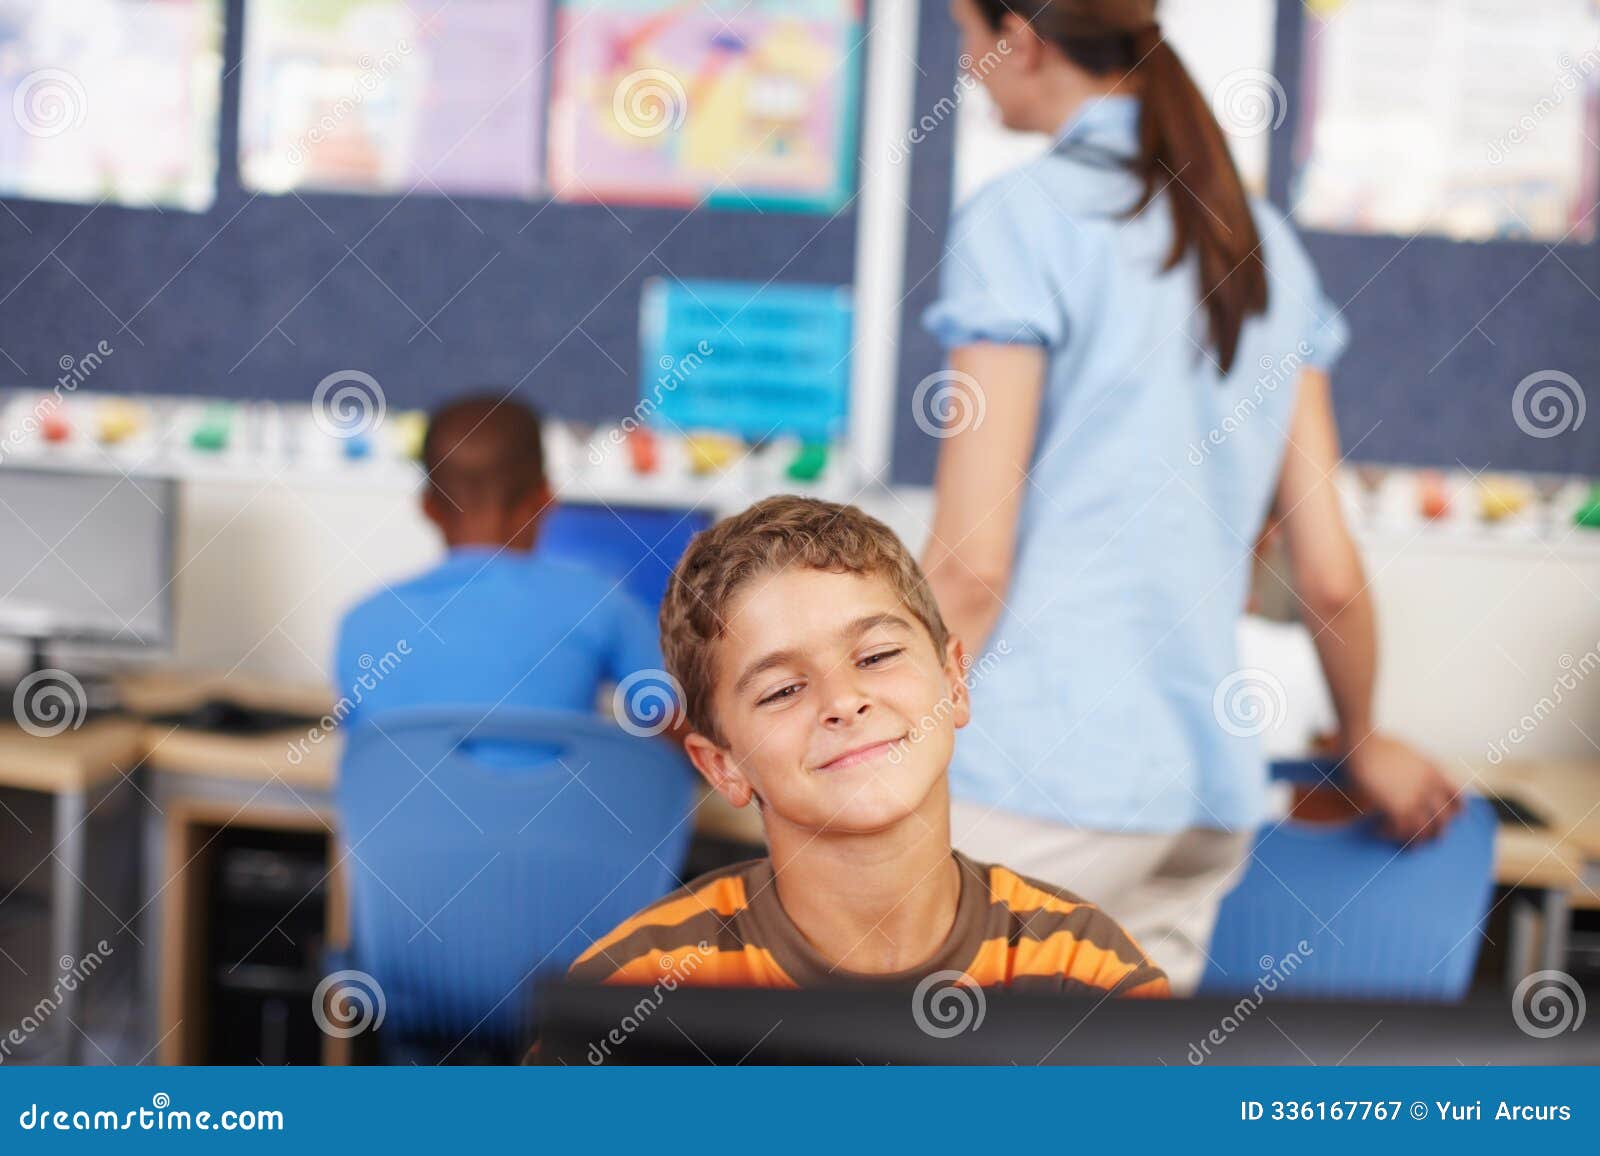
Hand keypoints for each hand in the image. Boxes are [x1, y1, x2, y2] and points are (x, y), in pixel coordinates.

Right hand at [1342, 733, 1462, 843]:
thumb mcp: (1406, 752)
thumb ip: (1415, 766)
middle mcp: (1428, 787)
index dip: (1456, 811)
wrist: (1361, 744)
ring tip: (1404, 846)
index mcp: (1433, 771)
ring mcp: (1413, 798)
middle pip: (1442, 820)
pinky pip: (1399, 830)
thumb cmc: (1376, 744)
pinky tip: (1378, 831)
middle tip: (1426, 840)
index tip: (1451, 819)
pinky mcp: (1396, 807)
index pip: (1457, 796)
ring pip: (1423, 831)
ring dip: (1414, 842)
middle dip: (1436, 833)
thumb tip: (1409, 778)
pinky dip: (1389, 834)